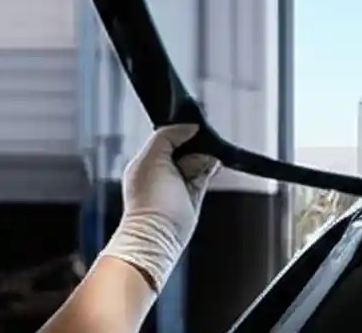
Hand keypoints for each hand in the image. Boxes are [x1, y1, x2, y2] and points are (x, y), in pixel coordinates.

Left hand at [99, 125, 219, 291]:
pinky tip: (214, 166)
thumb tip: (189, 127)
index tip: (194, 128)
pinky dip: (212, 167)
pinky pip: (207, 171)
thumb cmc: (149, 201)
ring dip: (205, 156)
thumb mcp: (151, 158)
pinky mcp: (194, 192)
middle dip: (196, 144)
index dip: (181, 131)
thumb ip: (167, 136)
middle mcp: (163, 169)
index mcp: (147, 159)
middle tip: (202, 143)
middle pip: (186, 145)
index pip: (168, 136)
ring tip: (205, 161)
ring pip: (199, 157)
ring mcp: (179, 180)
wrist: (159, 233)